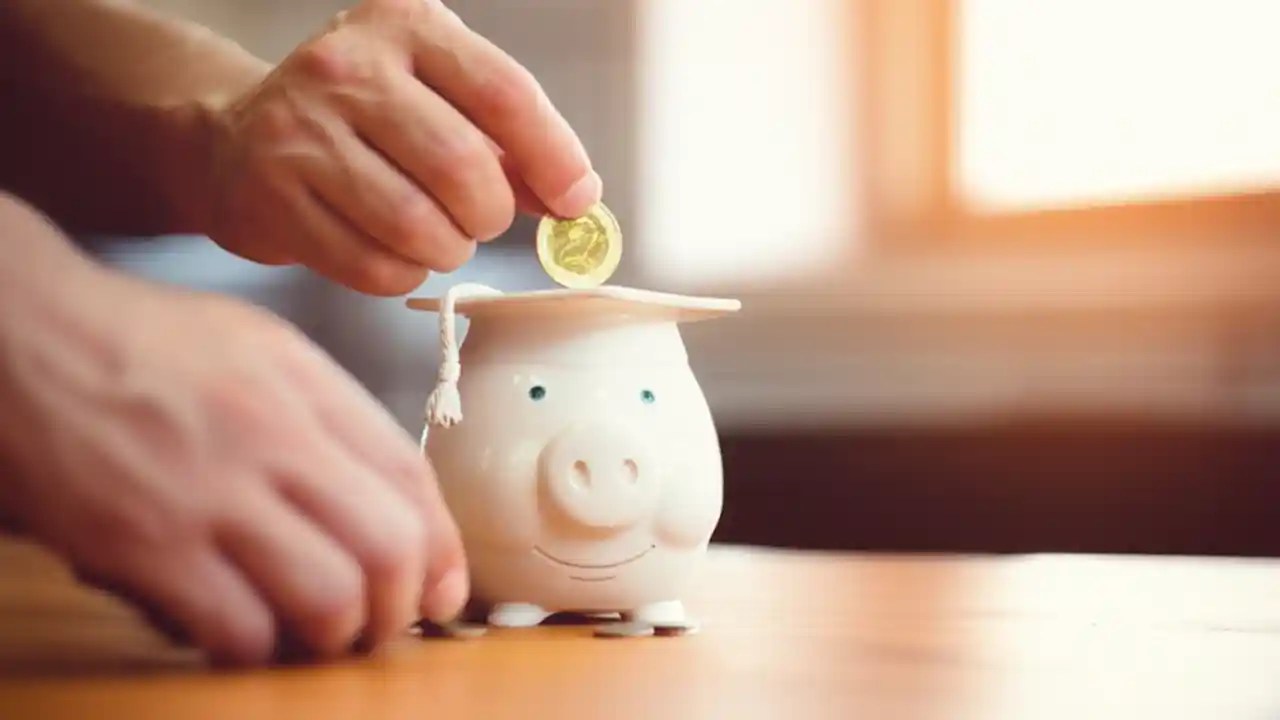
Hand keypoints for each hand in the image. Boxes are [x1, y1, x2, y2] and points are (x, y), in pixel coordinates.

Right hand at [0, 199, 465, 664]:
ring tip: (320, 636)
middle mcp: (272, 436)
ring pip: (328, 596)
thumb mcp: (260, 345)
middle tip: (384, 624)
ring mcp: (211, 493)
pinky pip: (237, 627)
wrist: (25, 332)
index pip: (410, 477)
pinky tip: (245, 635)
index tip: (445, 587)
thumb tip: (388, 493)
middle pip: (389, 546)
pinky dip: (256, 649)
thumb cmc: (144, 342)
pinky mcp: (146, 544)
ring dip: (336, 635)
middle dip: (401, 606)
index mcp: (307, 384)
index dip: (444, 548)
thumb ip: (329, 409)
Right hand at [198, 0, 600, 294]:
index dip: (554, 156)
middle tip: (479, 218)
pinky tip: (391, 249)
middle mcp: (348, 68)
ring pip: (419, 225)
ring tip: (435, 233)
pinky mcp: (272, 197)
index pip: (505, 93)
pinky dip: (402, 272)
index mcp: (405, 26)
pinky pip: (374, 266)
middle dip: (489, 213)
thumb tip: (576, 197)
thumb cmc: (360, 120)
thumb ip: (508, 144)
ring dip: (448, 248)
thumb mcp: (436, 99)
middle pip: (464, 167)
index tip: (576, 198)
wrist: (234, 138)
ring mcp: (301, 132)